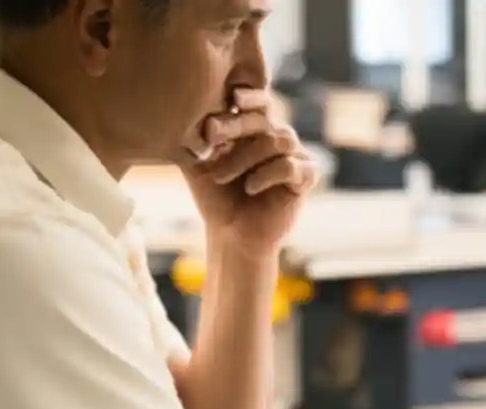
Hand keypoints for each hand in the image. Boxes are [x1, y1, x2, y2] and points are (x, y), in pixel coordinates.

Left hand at [182, 89, 318, 251]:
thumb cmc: (216, 198)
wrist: (234, 235)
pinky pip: (290, 166)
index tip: (233, 97)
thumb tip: (181, 114)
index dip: (250, 95)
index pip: (258, 102)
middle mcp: (277, 136)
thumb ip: (194, 141)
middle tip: (212, 135)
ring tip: (222, 176)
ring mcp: (294, 155)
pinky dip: (267, 174)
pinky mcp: (305, 178)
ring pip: (277, 140)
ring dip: (245, 156)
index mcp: (254, 128)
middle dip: (236, 125)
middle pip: (265, 118)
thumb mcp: (198, 166)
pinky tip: (251, 187)